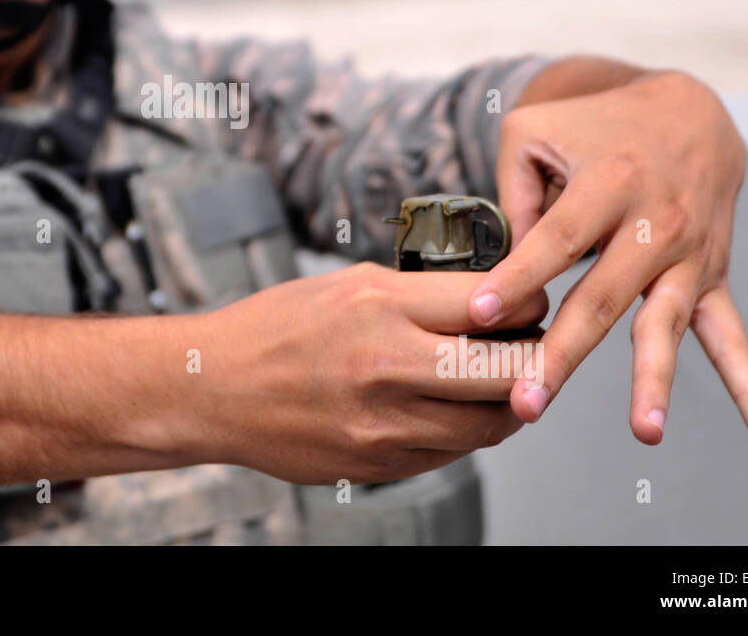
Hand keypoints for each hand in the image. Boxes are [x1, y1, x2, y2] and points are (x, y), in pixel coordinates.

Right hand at [187, 261, 546, 484]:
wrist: (214, 389)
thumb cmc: (277, 328)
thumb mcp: (347, 284)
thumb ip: (420, 296)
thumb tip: (491, 301)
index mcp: (380, 305)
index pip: (494, 303)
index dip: (528, 303)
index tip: (529, 304)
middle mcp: (386, 364)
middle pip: (507, 371)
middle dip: (532, 358)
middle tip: (531, 347)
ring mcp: (383, 423)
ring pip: (489, 423)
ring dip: (507, 403)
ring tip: (497, 382)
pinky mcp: (378, 463)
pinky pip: (452, 452)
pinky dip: (465, 430)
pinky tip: (452, 408)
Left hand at [470, 70, 747, 450]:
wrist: (686, 113)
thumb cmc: (594, 127)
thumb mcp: (535, 133)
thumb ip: (511, 196)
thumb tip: (507, 268)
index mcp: (608, 181)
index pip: (558, 238)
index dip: (519, 276)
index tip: (481, 314)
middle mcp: (656, 222)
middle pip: (604, 297)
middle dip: (564, 353)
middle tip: (529, 400)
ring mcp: (688, 256)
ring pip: (666, 323)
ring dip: (654, 379)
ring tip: (646, 429)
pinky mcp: (710, 277)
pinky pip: (732, 336)